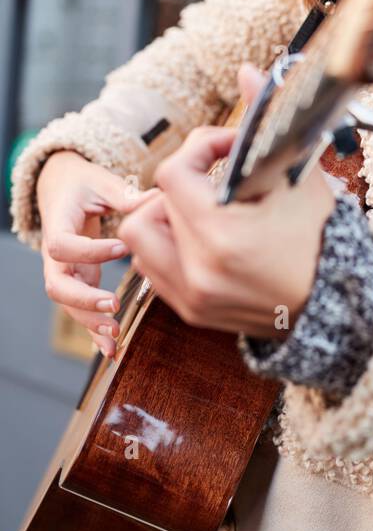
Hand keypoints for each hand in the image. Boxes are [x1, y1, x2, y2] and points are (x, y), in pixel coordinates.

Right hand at [37, 151, 159, 359]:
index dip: (89, 251)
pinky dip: (94, 331)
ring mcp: (65, 271)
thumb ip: (125, 194)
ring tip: (115, 338)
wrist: (61, 187)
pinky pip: (80, 309)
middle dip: (84, 300)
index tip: (121, 247)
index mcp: (57, 225)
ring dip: (90, 323)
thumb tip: (158, 200)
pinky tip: (112, 349)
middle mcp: (55, 255)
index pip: (62, 246)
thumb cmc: (82, 183)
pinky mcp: (78, 280)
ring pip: (67, 305)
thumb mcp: (100, 181)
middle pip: (57, 285)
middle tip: (113, 305)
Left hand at [116, 65, 339, 340]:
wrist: (338, 300)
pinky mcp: (192, 310)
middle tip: (219, 179)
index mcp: (221, 236)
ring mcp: (192, 296)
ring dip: (166, 215)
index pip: (173, 174)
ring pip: (140, 238)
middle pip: (153, 202)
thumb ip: (265, 119)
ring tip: (205, 208)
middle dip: (184, 181)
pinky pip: (151, 269)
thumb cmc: (320, 233)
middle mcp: (198, 271)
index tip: (231, 148)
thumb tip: (247, 70)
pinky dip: (168, 245)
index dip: (200, 149)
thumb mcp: (296, 171)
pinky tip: (203, 235)